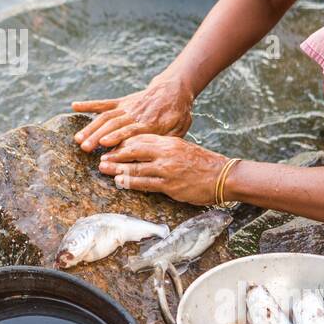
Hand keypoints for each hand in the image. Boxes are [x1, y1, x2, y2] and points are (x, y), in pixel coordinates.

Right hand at [71, 76, 193, 151]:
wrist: (174, 89)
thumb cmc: (177, 114)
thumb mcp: (179, 128)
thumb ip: (165, 140)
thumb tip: (152, 154)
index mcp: (150, 123)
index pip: (131, 131)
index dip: (116, 137)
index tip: (103, 144)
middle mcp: (135, 114)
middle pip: (114, 125)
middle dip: (97, 136)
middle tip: (84, 147)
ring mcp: (127, 107)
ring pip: (106, 117)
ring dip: (91, 127)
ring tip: (78, 139)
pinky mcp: (122, 102)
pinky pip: (104, 103)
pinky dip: (89, 105)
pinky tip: (74, 106)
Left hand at [96, 134, 228, 205]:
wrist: (222, 176)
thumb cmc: (203, 163)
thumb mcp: (182, 148)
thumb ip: (165, 147)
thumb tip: (145, 149)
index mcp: (169, 142)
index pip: (140, 139)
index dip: (123, 142)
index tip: (111, 144)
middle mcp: (166, 153)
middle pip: (134, 151)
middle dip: (115, 154)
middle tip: (102, 157)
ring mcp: (167, 169)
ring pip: (136, 167)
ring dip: (118, 169)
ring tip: (104, 168)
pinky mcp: (169, 185)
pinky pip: (145, 183)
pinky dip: (131, 182)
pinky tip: (120, 182)